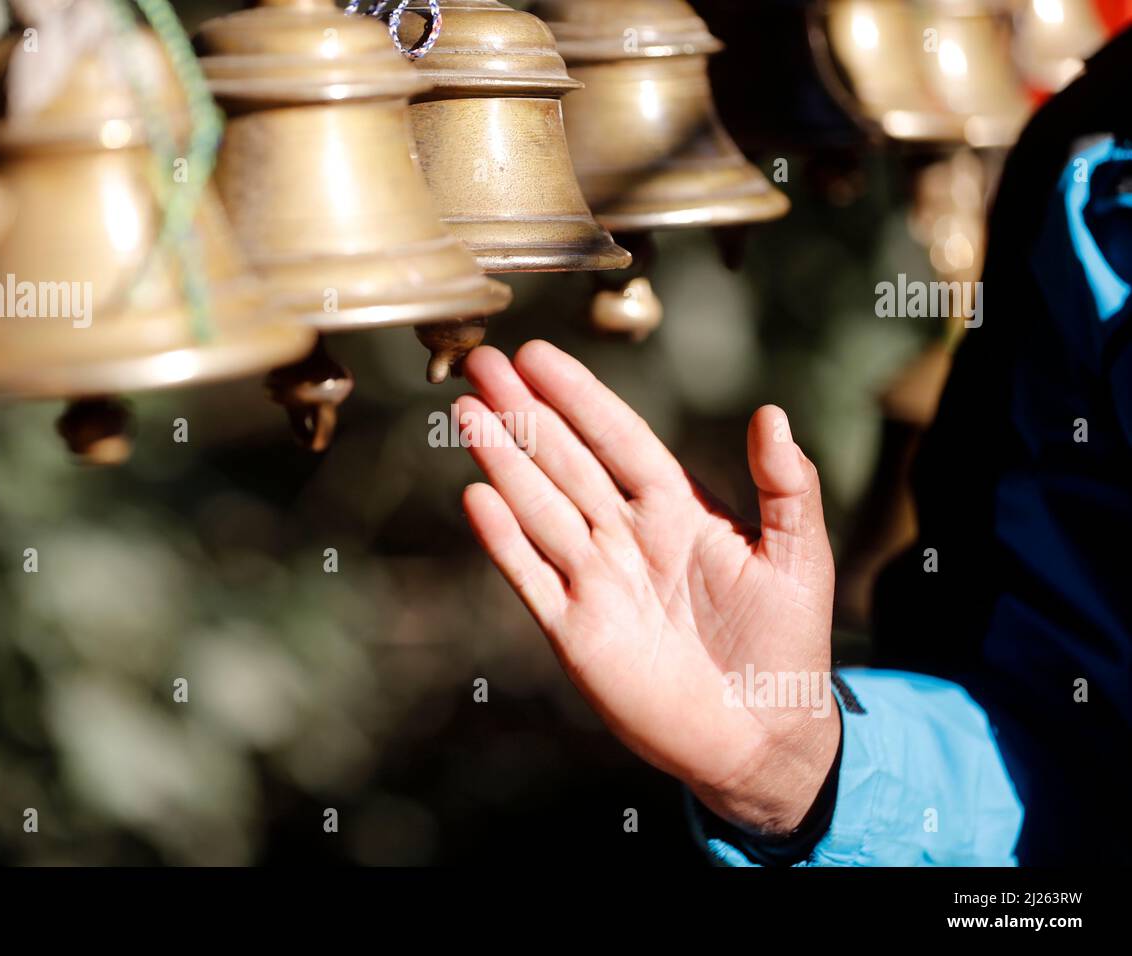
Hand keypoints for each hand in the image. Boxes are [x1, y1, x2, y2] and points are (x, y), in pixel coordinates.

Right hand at [458, 342, 838, 837]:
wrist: (763, 738)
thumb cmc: (789, 645)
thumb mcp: (802, 558)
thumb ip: (788, 486)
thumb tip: (774, 414)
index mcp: (677, 511)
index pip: (618, 438)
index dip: (578, 397)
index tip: (538, 356)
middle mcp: (627, 537)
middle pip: (564, 462)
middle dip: (524, 412)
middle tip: (482, 363)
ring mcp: (596, 582)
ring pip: (538, 508)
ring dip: (502, 460)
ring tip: (468, 413)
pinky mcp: (574, 631)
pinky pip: (530, 576)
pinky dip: (503, 540)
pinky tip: (477, 498)